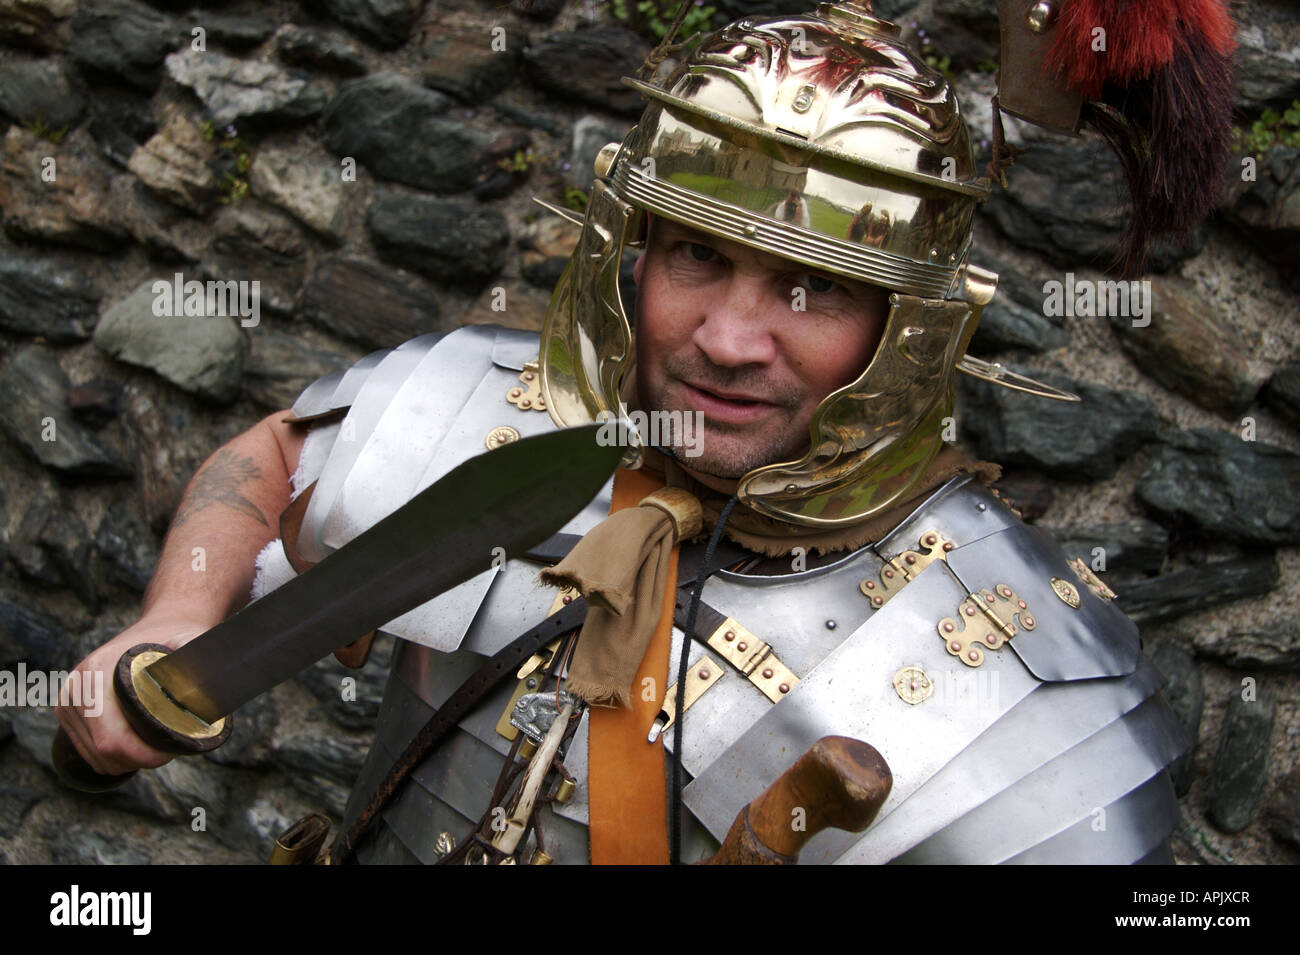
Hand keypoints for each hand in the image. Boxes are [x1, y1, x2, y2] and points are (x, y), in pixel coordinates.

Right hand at [54, 615, 209, 776]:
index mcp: (96, 674)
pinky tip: (137, 744)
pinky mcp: (68, 711)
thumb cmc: (178, 637)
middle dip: (138, 759)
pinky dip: (114, 757)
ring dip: (127, 761)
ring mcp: (68, 701)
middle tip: (168, 749)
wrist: (161, 625)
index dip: (142, 755)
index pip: (111, 738)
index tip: (171, 751)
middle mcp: (76, 687)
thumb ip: (196, 655)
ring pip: (94, 756)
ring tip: (155, 744)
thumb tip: (199, 682)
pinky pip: (88, 751)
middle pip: (102, 752)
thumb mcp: (191, 642)